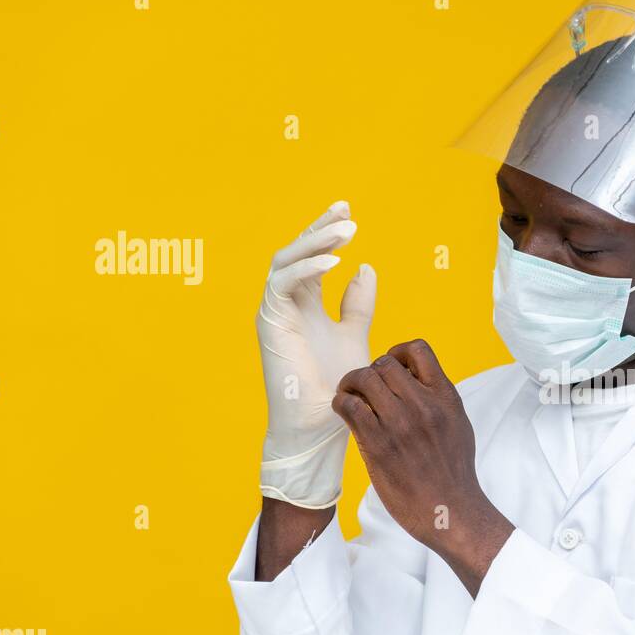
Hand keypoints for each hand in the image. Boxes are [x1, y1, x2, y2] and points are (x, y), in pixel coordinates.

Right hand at [257, 201, 375, 508]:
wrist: (320, 424)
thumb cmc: (336, 385)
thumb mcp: (355, 334)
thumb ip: (357, 303)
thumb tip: (365, 267)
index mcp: (305, 303)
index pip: (313, 257)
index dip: (327, 233)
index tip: (349, 213)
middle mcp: (287, 303)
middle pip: (297, 252)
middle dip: (320, 228)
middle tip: (345, 209)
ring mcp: (275, 311)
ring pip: (286, 262)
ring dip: (314, 242)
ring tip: (345, 230)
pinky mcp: (269, 322)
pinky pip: (282, 284)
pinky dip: (307, 269)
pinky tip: (333, 262)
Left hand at [332, 340, 513, 594]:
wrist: (451, 509)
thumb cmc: (453, 471)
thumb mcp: (458, 424)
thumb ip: (438, 399)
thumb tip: (413, 381)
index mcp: (446, 397)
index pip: (418, 349)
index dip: (397, 352)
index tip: (391, 368)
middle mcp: (424, 405)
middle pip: (384, 363)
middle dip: (370, 372)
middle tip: (364, 388)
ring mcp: (400, 424)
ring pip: (364, 379)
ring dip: (351, 385)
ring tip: (349, 397)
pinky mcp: (378, 444)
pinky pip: (349, 406)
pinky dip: (341, 403)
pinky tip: (344, 412)